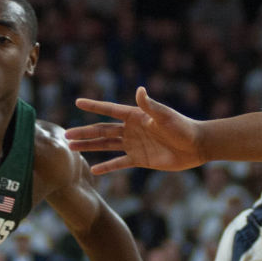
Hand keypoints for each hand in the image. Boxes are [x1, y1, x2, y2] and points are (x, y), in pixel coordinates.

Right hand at [66, 88, 205, 173]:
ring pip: (106, 145)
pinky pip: (119, 162)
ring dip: (90, 146)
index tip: (78, 102)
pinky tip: (93, 170)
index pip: (110, 110)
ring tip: (72, 147)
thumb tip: (139, 90)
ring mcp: (134, 144)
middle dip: (84, 132)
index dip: (94, 106)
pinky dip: (107, 166)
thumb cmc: (182, 127)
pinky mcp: (140, 159)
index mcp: (135, 116)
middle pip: (103, 130)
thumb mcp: (165, 116)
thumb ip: (150, 105)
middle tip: (66, 135)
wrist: (196, 146)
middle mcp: (131, 129)